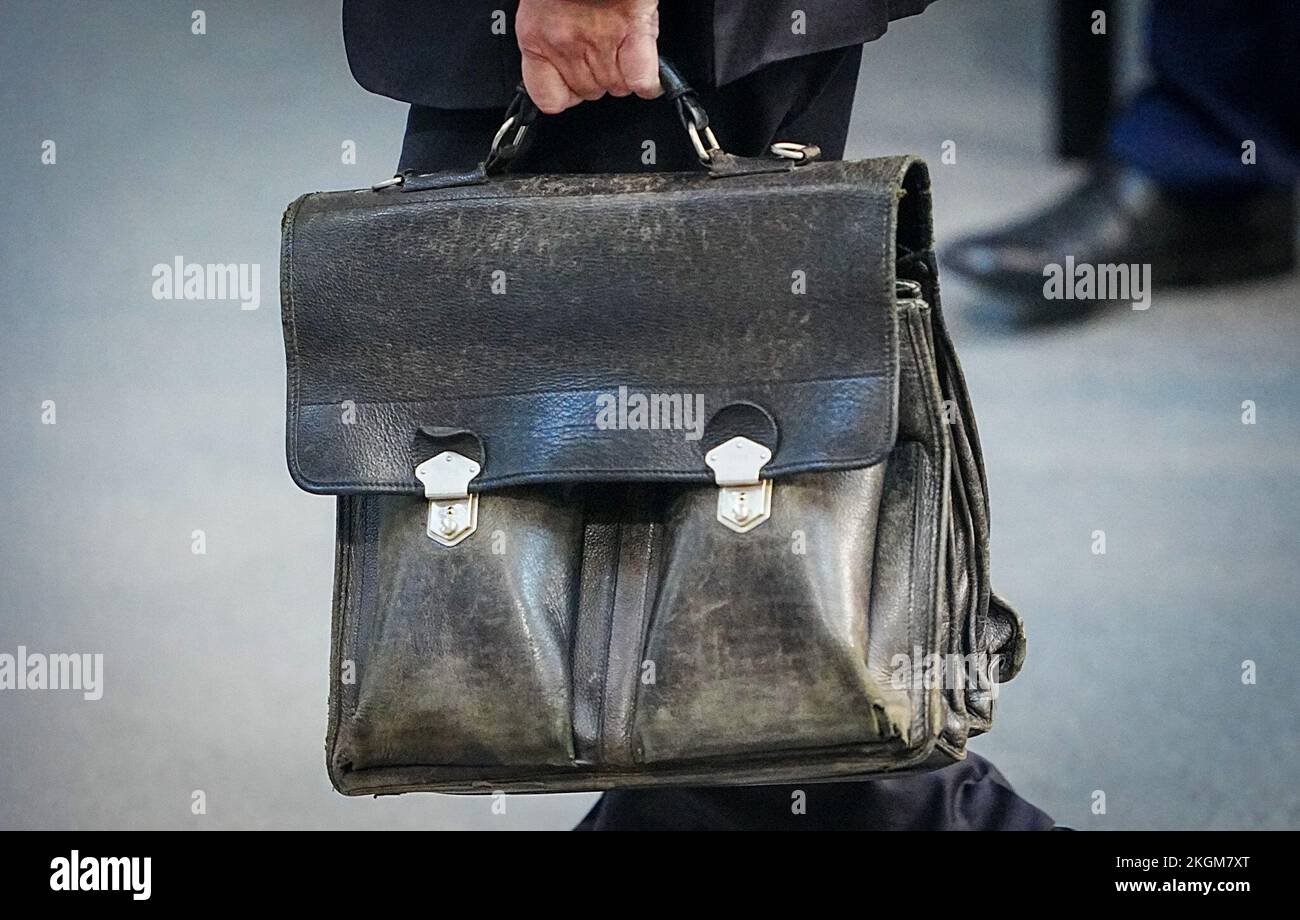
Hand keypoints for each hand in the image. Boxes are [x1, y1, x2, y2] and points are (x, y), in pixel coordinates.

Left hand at [516, 0, 660, 113]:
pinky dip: (647, 82)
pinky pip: (641, 79)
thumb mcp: (542, 8)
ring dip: (623, 75)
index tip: (572, 85)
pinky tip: (646, 74)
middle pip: (589, 92)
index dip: (566, 94)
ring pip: (616, 88)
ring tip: (623, 50)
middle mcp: (565, 45)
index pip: (550, 100)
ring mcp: (598, 42)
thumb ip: (552, 36)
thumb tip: (561, 61)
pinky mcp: (632, 32)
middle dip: (598, 77)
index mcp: (536, 38)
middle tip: (602, 51)